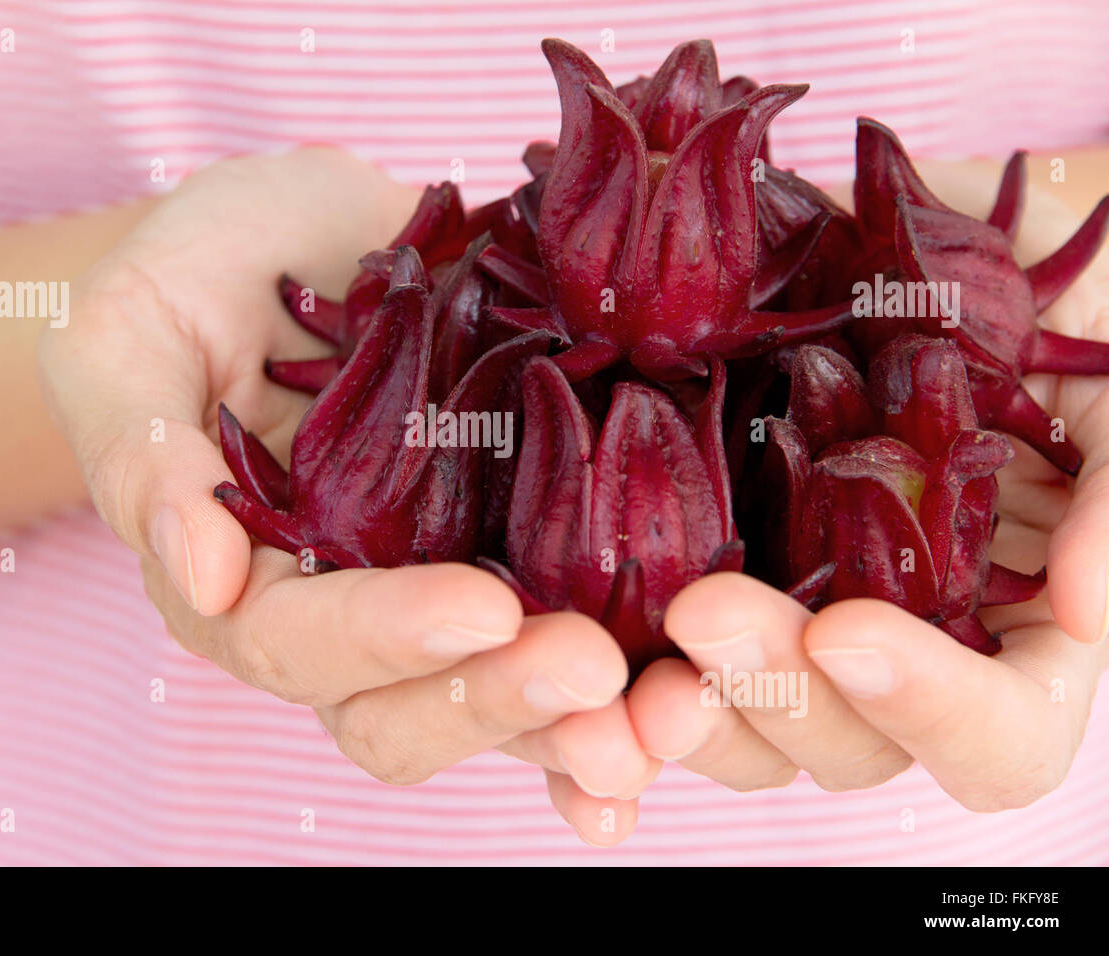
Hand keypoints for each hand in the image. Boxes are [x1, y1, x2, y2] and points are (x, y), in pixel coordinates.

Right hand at [38, 148, 658, 837]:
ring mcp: (433, 586)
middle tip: (592, 668)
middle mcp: (342, 610)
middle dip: (495, 702)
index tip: (479, 608)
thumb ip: (144, 453)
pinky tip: (685, 710)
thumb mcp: (127, 336)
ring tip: (667, 716)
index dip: (382, 640)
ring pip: (497, 700)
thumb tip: (203, 572)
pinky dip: (624, 693)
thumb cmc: (192, 276)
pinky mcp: (514, 546)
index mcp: (238, 579)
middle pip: (402, 710)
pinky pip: (565, 639)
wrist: (298, 235)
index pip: (296, 644)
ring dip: (580, 725)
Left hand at [619, 160, 1108, 825]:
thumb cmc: (1059, 320)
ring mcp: (796, 623)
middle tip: (703, 613)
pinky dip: (609, 703)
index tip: (845, 628)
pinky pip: (657, 674)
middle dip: (772, 696)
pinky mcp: (712, 579)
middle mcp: (897, 655)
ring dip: (677, 713)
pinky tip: (565, 694)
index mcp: (1007, 636)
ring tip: (616, 662)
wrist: (951, 250)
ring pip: (739, 731)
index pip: (996, 738)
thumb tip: (1081, 611)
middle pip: (845, 747)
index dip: (928, 708)